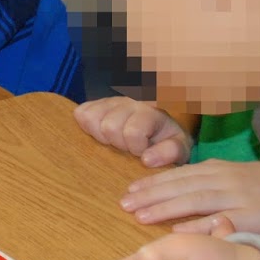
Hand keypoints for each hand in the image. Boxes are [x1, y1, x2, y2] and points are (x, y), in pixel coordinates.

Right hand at [75, 96, 191, 166]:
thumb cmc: (167, 140)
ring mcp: (111, 100)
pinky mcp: (96, 103)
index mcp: (152, 111)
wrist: (160, 125)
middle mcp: (130, 100)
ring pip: (90, 118)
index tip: (142, 152)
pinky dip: (88, 127)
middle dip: (117, 144)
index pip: (133, 131)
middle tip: (126, 148)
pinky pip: (80, 113)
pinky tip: (102, 134)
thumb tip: (146, 159)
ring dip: (101, 136)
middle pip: (109, 126)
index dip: (135, 147)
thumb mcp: (178, 148)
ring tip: (113, 142)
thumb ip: (170, 152)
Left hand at [120, 160, 259, 236]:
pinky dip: (198, 226)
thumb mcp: (234, 176)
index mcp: (218, 169)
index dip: (152, 182)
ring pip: (196, 200)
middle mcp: (224, 180)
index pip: (178, 174)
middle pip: (180, 186)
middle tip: (124, 204)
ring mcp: (238, 197)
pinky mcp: (252, 217)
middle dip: (150, 195)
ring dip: (166, 208)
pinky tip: (177, 232)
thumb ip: (206, 179)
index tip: (129, 191)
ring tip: (141, 216)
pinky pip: (221, 222)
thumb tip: (172, 186)